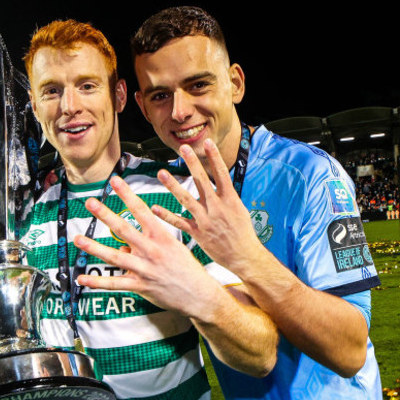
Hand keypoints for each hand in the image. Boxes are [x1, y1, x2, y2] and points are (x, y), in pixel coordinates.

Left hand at [73, 175, 225, 318]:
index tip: (114, 181)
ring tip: (78, 238)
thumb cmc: (187, 269)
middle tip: (90, 202)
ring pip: (114, 256)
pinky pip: (114, 284)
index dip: (127, 194)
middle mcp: (151, 250)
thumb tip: (124, 246)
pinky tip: (81, 279)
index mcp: (161, 236)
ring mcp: (144, 269)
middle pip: (124, 229)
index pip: (141, 210)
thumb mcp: (173, 248)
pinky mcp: (140, 286)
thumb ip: (148, 243)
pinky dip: (97, 282)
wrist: (199, 294)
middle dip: (105, 214)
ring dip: (94, 247)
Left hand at [152, 140, 261, 276]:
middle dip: (193, 163)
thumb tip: (220, 183)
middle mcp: (217, 207)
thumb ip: (227, 196)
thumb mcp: (240, 210)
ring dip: (173, 186)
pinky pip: (179, 222)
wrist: (244, 256)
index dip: (214, 157)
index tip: (207, 142)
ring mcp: (206, 220)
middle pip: (203, 181)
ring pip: (187, 199)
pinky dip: (166, 215)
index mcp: (230, 200)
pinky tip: (154, 208)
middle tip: (184, 148)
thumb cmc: (243, 233)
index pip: (222, 174)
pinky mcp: (198, 233)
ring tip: (162, 173)